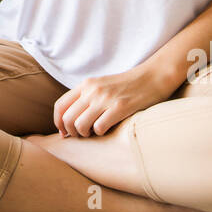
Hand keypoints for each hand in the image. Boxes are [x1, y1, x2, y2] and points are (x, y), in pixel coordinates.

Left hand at [53, 67, 167, 137]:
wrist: (153, 76)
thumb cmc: (128, 84)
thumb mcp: (102, 85)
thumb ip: (87, 96)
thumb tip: (72, 119)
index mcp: (86, 84)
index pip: (60, 106)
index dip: (58, 123)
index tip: (64, 133)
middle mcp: (93, 90)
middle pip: (67, 118)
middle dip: (71, 132)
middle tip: (82, 135)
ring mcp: (105, 98)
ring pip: (80, 125)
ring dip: (85, 134)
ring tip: (94, 132)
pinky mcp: (120, 107)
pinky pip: (99, 127)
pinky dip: (101, 133)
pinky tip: (108, 129)